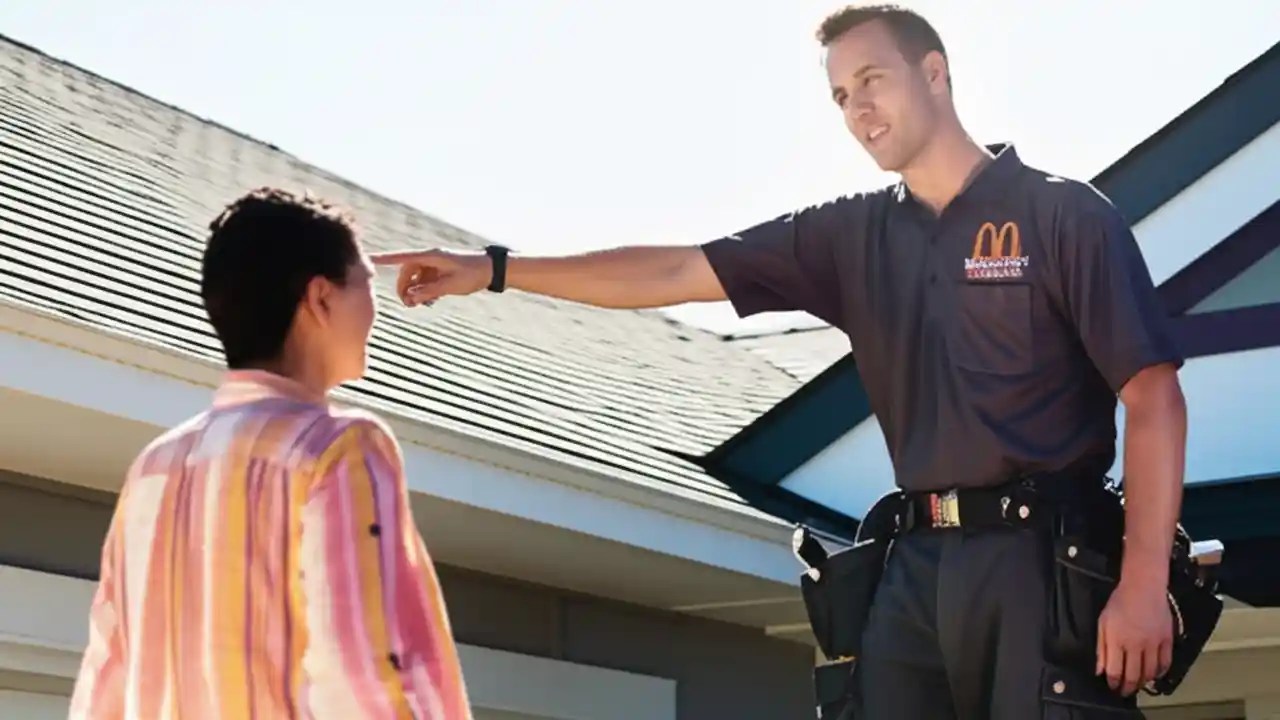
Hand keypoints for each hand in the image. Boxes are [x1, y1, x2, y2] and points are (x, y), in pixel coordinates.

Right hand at [370, 249, 488, 306]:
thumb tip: (410, 298)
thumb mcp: (451, 285)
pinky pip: (426, 281)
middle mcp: (431, 259)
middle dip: (404, 287)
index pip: (402, 257)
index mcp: (431, 256)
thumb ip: (429, 292)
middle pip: (407, 271)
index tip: (368, 260)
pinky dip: (424, 291)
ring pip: (416, 278)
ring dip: (414, 291)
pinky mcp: (441, 272)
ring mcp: (436, 265)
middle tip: (408, 304)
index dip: (384, 259)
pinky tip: (430, 302)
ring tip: (419, 305)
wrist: (493, 270)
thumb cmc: (473, 274)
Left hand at [1096, 579, 1172, 695]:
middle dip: (1128, 687)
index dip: (1114, 683)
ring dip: (1143, 682)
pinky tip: (1154, 675)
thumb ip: (1101, 648)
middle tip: (1125, 692)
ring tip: (1138, 685)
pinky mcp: (1167, 640)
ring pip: (1150, 672)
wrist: (1143, 587)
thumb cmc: (1119, 603)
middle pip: (1134, 675)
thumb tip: (1100, 671)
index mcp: (1117, 640)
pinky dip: (1160, 672)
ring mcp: (1154, 643)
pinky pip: (1166, 662)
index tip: (1113, 687)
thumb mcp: (1103, 623)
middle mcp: (1136, 645)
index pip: (1115, 670)